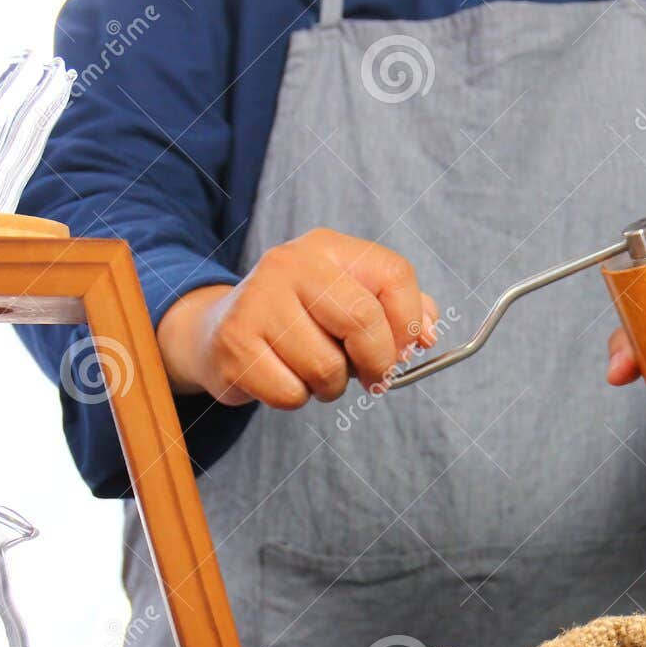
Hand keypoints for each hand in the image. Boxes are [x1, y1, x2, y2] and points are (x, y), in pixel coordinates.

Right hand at [156, 228, 437, 406]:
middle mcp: (290, 264)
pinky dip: (297, 398)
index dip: (410, 322)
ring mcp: (257, 302)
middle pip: (363, 321)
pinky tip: (282, 377)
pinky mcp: (234, 345)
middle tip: (372, 378)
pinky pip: (292, 393)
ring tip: (313, 370)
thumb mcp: (348, 299)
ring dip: (332, 386)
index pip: (394, 276)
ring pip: (327, 368)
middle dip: (378, 363)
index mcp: (328, 248)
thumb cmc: (299, 320)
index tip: (404, 350)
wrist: (217, 330)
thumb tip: (429, 333)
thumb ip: (397, 310)